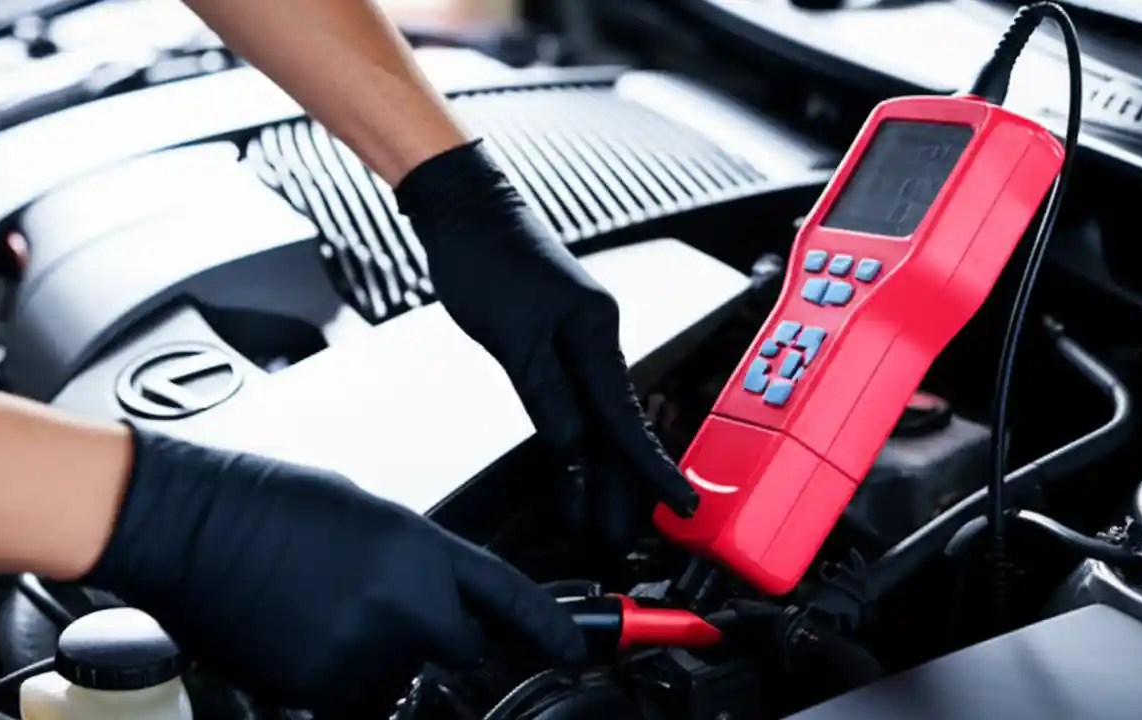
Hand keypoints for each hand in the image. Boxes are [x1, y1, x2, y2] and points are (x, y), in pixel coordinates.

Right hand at [84, 427, 586, 714]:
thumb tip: (433, 592)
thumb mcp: (364, 513)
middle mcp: (403, 604)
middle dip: (440, 638)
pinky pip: (349, 695)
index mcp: (419, 547)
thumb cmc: (267, 502)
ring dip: (376, 653)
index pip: (510, 596)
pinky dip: (333, 672)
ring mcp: (361, 652)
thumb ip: (413, 560)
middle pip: (460, 648)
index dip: (552, 626)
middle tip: (386, 608)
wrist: (191, 523)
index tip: (575, 647)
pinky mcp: (317, 689)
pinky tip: (300, 628)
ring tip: (322, 606)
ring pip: (399, 675)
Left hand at [394, 141, 698, 546]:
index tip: (678, 503)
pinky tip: (576, 464)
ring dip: (598, 468)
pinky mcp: (555, 343)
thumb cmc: (485, 258)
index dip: (649, 468)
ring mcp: (578, 341)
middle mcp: (596, 339)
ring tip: (599, 515)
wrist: (464, 212)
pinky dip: (577, 438)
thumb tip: (572, 444)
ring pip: (598, 418)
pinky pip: (577, 402)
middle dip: (622, 485)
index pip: (625, 417)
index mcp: (595, 333)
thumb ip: (545, 392)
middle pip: (617, 426)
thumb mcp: (512, 334)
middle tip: (619, 535)